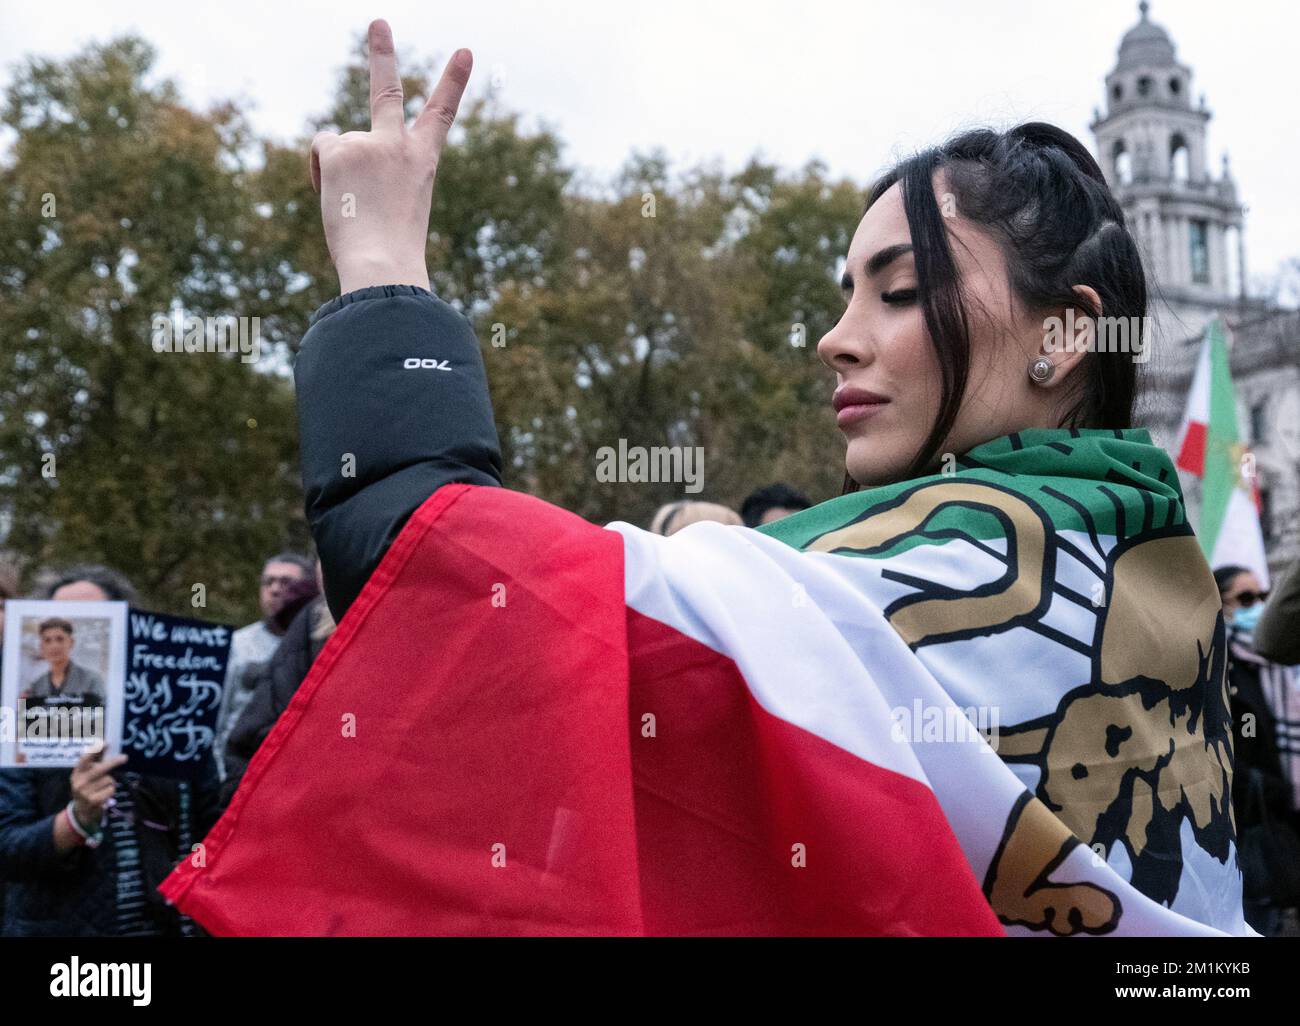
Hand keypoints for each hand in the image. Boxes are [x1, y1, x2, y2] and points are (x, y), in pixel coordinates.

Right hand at [69, 742, 126, 830]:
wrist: (81, 811)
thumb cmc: (87, 788)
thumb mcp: (86, 776)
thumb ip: (95, 762)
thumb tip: (106, 744)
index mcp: (77, 773)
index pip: (84, 760)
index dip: (95, 751)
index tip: (106, 743)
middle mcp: (79, 782)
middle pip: (100, 769)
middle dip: (114, 762)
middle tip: (125, 757)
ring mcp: (85, 792)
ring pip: (109, 780)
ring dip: (110, 782)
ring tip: (102, 788)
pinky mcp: (93, 801)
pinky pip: (111, 790)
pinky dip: (111, 791)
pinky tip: (104, 795)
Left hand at [310, 20, 472, 294]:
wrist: (384, 263)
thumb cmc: (393, 251)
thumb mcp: (396, 209)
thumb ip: (375, 175)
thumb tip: (336, 155)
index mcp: (423, 162)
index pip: (441, 115)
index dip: (453, 82)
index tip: (465, 52)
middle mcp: (398, 144)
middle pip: (387, 90)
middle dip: (382, 53)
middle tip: (378, 23)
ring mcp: (369, 142)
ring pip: (339, 145)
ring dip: (336, 172)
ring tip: (353, 206)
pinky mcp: (340, 149)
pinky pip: (321, 151)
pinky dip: (320, 174)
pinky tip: (336, 196)